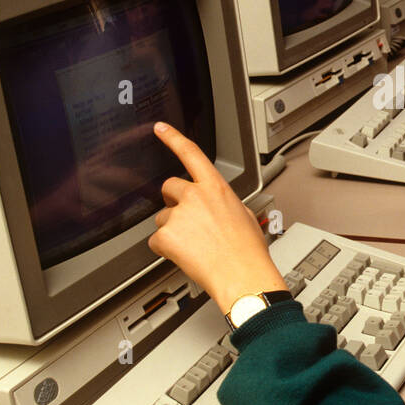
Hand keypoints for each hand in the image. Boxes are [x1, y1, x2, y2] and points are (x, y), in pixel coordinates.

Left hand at [148, 123, 285, 316]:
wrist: (243, 275)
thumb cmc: (248, 252)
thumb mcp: (245, 217)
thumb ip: (225, 205)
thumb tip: (220, 209)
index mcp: (216, 188)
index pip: (191, 154)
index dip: (173, 138)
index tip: (160, 129)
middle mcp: (195, 196)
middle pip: (169, 188)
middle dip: (173, 202)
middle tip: (186, 221)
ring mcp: (179, 214)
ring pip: (162, 219)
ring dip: (173, 232)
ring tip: (195, 247)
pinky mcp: (166, 235)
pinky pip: (156, 241)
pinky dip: (166, 250)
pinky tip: (185, 257)